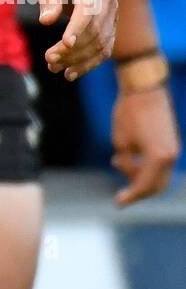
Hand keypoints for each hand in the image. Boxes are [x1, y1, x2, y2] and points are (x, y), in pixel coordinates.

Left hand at [30, 0, 117, 79]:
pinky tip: (69, 73)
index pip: (88, 9)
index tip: (63, 44)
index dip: (78, 28)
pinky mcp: (110, 27)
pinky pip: (104, 49)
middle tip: (48, 59)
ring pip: (101, 44)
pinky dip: (88, 63)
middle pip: (95, 30)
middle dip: (73, 49)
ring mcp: (112, 14)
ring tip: (53, 67)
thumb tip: (46, 21)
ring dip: (78, 60)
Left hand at [111, 87, 179, 206]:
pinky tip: (129, 154)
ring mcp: (173, 148)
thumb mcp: (120, 141)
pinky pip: (160, 162)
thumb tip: (127, 173)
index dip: (130, 197)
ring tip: (117, 162)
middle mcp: (170, 156)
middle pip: (156, 186)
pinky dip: (146, 165)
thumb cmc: (129, 112)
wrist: (145, 85)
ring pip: (159, 174)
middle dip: (138, 190)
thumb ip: (125, 163)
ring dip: (140, 175)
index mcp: (158, 158)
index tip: (118, 203)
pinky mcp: (171, 140)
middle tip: (121, 193)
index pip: (144, 187)